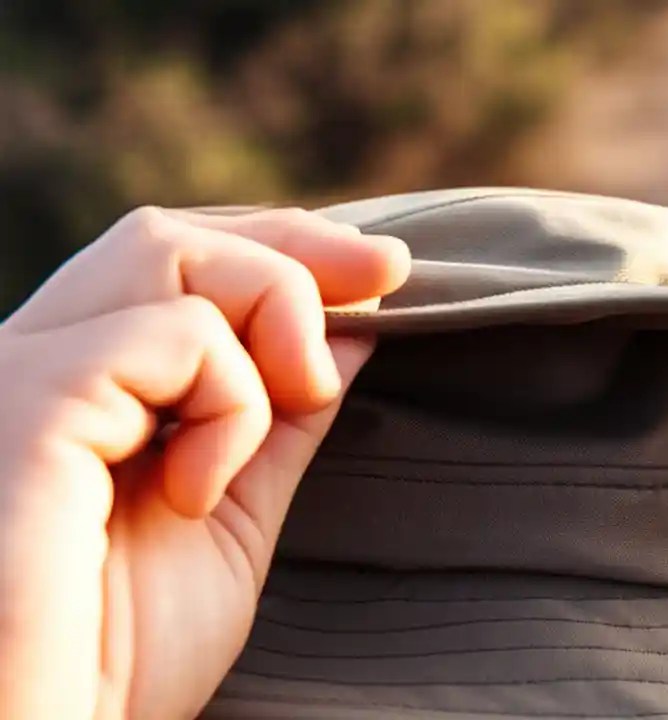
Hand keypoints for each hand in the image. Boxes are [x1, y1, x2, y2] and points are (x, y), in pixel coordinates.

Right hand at [0, 207, 409, 718]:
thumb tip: (349, 332)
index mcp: (75, 392)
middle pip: (168, 240)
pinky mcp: (27, 404)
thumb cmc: (114, 664)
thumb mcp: (230, 519)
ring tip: (295, 406)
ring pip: (168, 254)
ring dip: (277, 312)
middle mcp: (32, 364)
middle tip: (392, 274)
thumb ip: (275, 420)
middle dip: (296, 249)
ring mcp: (21, 377)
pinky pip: (167, 335)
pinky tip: (201, 491)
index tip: (382, 271)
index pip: (170, 268)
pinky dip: (229, 400)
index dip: (277, 250)